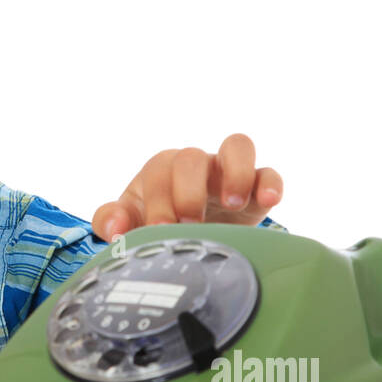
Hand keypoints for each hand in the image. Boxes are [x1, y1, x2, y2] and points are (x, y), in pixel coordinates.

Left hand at [92, 133, 282, 241]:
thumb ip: (111, 220)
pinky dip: (270, 183)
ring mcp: (228, 172)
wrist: (195, 234)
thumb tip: (113, 228)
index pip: (159, 172)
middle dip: (188, 192)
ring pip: (237, 146)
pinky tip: (268, 201)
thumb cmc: (159, 220)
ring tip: (231, 204)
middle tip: (188, 224)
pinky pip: (269, 173)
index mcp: (162, 170)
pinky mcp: (257, 187)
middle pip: (192, 158)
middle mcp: (196, 165)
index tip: (160, 231)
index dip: (158, 200)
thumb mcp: (132, 220)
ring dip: (235, 173)